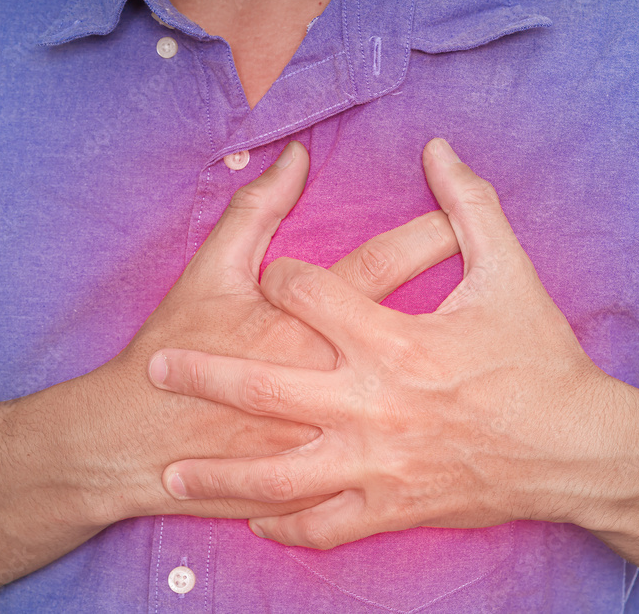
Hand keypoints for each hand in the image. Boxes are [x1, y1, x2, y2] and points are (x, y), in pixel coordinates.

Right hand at [66, 140, 459, 524]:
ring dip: (459, 374)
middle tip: (502, 275)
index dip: (427, 233)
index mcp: (309, 325)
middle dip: (465, 300)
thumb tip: (297, 156)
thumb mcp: (209, 273)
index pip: (383, 264)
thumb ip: (255, 211)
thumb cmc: (174, 350)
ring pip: (419, 407)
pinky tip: (461, 429)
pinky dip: (432, 448)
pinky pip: (394, 467)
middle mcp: (333, 382)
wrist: (136, 447)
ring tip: (494, 349)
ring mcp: (337, 440)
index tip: (461, 218)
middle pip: (415, 329)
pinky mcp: (331, 483)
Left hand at [148, 138, 623, 547]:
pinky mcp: (394, 507)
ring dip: (221, 478)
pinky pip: (326, 526)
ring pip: (281, 477)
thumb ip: (470, 205)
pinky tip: (260, 518)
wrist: (579, 451)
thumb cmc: (543, 360)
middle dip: (205, 376)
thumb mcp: (510, 272)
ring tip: (172, 477)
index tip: (276, 273)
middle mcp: (373, 405)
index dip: (285, 275)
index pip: (311, 292)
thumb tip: (438, 147)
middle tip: (157, 369)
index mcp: (395, 340)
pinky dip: (289, 525)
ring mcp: (379, 465)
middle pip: (266, 388)